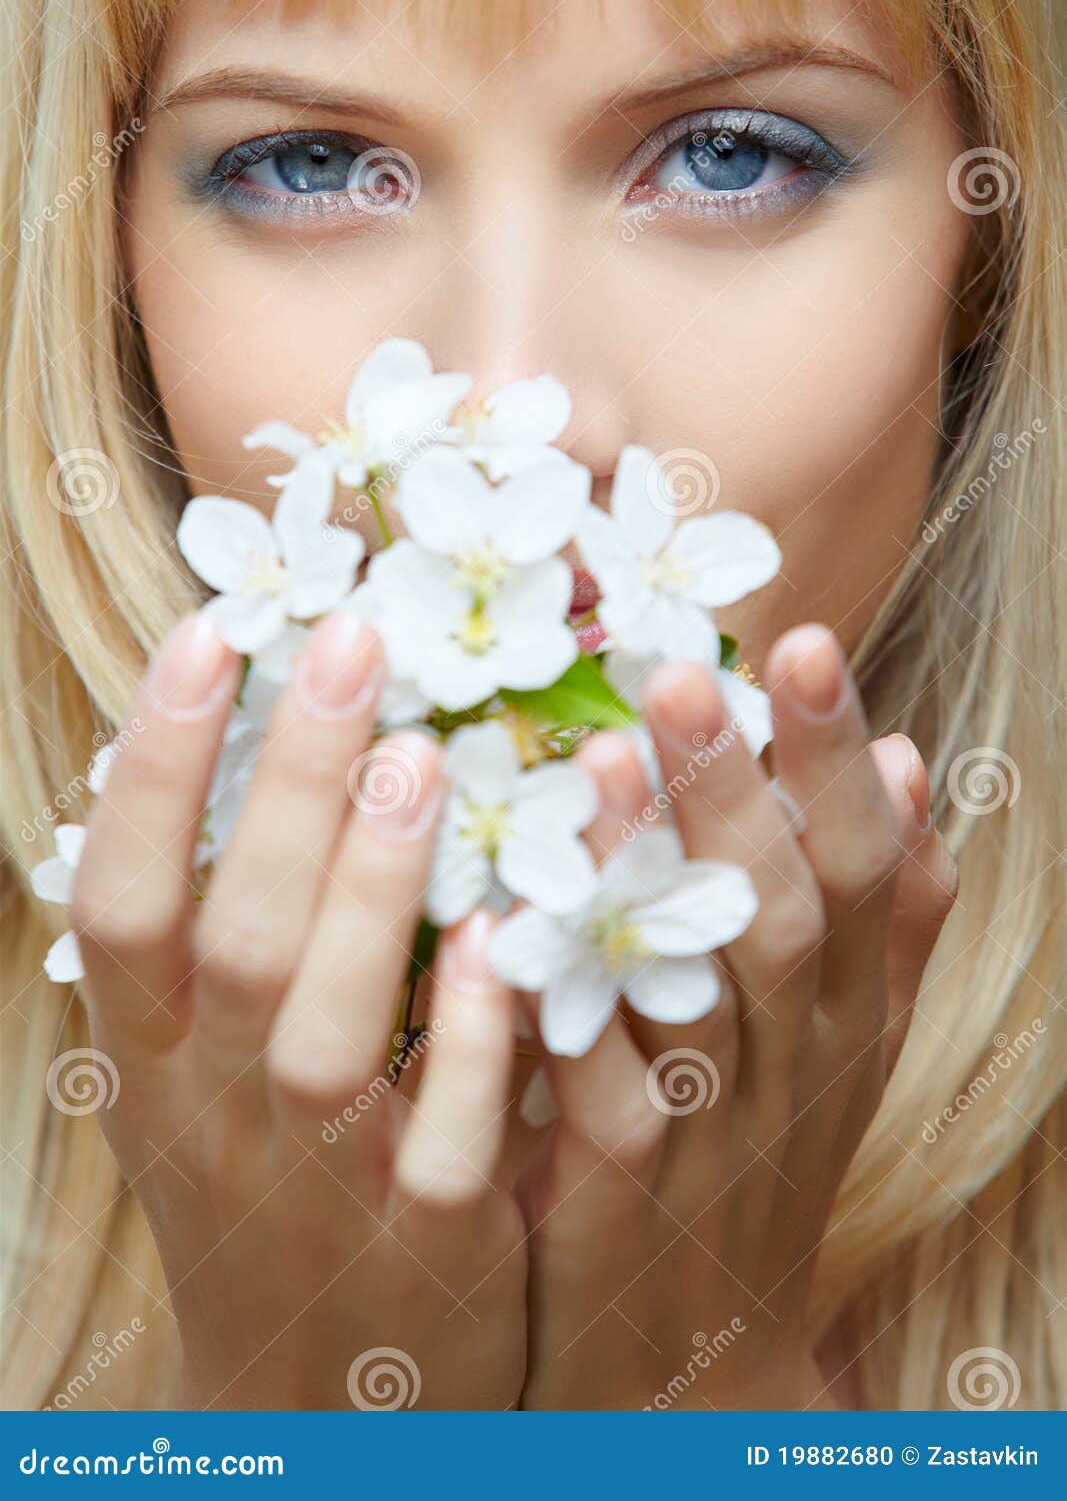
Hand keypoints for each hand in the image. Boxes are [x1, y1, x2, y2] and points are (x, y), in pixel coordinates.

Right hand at [70, 609, 524, 1409]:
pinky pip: (445, 1133)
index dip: (152, 766)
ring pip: (328, 1028)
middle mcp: (214, 1117)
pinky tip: (501, 933)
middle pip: (235, 936)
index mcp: (149, 1063)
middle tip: (351, 644)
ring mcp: (319, 1184)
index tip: (207, 637)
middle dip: (284, 782)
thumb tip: (251, 754)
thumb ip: (210, 949)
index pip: (120, 900)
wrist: (311, 1405)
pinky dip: (467, 1036)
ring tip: (421, 752)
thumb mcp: (196, 1081)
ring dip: (371, 886)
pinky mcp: (427, 1242)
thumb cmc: (262, 1190)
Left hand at [514, 625, 958, 1409]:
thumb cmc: (761, 1153)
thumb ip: (889, 915)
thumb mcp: (848, 1041)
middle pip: (785, 917)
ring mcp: (711, 1132)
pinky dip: (562, 1002)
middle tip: (685, 673)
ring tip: (602, 757)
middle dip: (742, 790)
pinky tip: (508, 916)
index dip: (838, 759)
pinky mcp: (618, 1190)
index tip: (803, 641)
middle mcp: (798, 1068)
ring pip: (694, 994)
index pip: (870, 871)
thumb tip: (911, 762)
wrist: (697, 1352)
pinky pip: (594, 1087)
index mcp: (854, 1018)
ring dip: (651, 875)